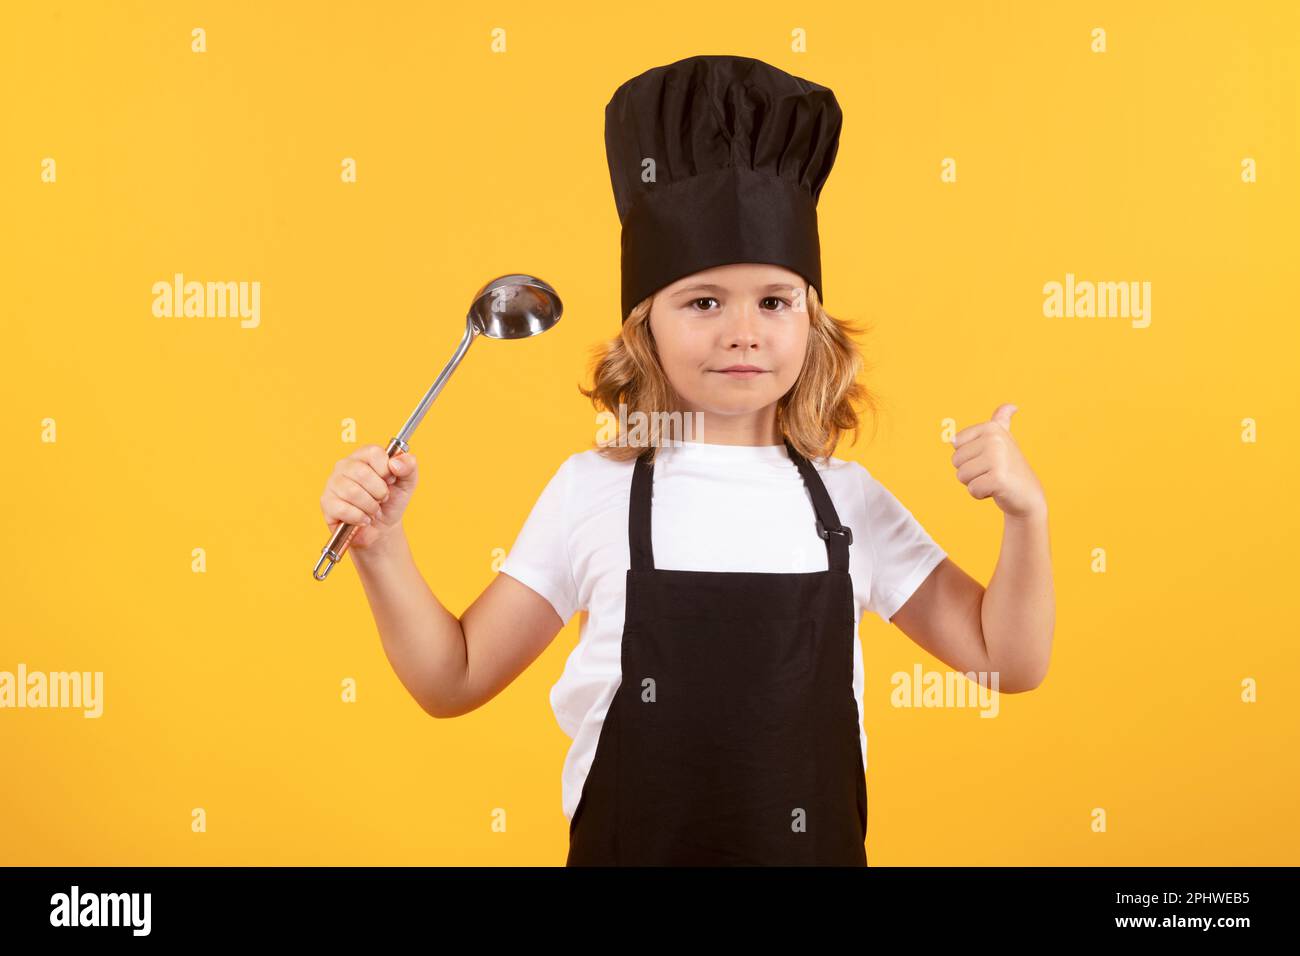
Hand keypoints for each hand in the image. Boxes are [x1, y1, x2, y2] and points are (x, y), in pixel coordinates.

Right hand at [320, 445, 419, 549]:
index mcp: (364, 455)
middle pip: (362, 473)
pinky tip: (364, 518)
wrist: (382, 529)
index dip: (386, 470)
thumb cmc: (391, 501)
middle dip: (379, 491)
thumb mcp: (408, 482)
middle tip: (382, 498)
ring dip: (370, 506)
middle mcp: (345, 465)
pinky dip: (360, 517)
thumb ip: (409, 466)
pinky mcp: (327, 502)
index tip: (390, 480)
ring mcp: (333, 483)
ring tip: (373, 509)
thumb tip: (395, 463)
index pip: (374, 452)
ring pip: (352, 492)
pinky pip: (343, 508)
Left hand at [950, 404, 1045, 518]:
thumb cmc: (1011, 467)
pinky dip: (981, 494)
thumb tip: (1012, 406)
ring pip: (961, 476)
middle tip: (991, 471)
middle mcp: (994, 439)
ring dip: (975, 482)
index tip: (987, 458)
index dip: (967, 456)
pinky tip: (997, 490)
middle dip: (970, 471)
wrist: (1029, 495)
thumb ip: (1002, 421)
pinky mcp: (998, 478)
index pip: (955, 444)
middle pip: (956, 461)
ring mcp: (997, 458)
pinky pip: (972, 489)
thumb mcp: (1005, 440)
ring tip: (994, 479)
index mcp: (990, 427)